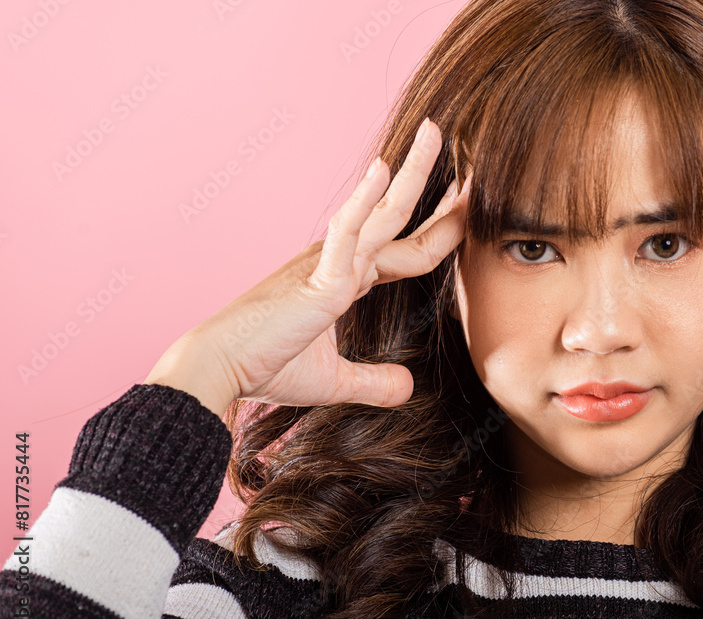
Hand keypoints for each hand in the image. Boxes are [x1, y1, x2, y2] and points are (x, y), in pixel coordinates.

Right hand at [146, 119, 469, 414]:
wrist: (222, 369)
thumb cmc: (268, 366)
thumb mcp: (336, 380)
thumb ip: (374, 382)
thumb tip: (409, 390)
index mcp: (346, 278)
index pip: (407, 249)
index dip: (440, 229)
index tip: (468, 206)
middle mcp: (342, 260)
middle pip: (400, 217)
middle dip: (435, 187)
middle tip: (471, 160)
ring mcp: (330, 263)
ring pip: (383, 212)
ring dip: (412, 173)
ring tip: (436, 134)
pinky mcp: (318, 277)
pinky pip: (346, 233)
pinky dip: (364, 201)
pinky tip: (383, 170)